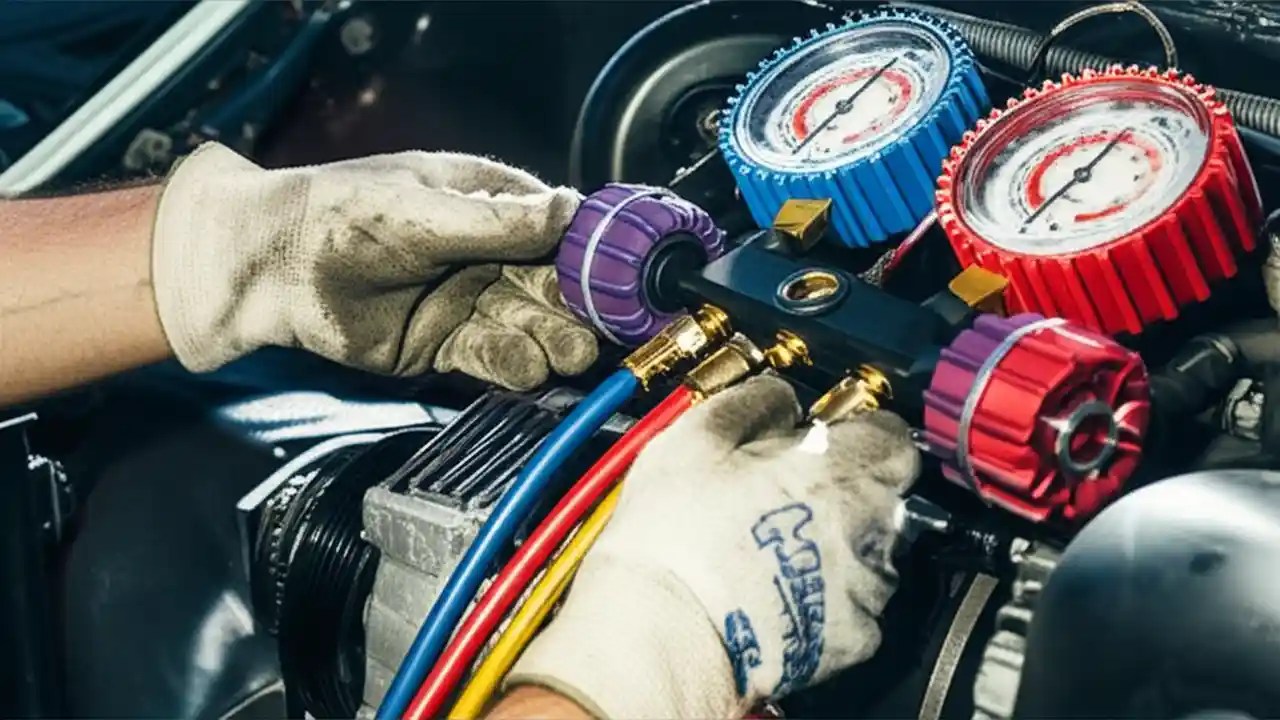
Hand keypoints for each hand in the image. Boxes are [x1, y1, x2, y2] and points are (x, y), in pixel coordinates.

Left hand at [150, 142, 596, 389]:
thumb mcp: (422, 210)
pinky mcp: (448, 346)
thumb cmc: (338, 215)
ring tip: (567, 352)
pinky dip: (514, 363)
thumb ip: (498, 221)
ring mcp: (472, 301)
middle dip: (580, 309)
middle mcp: (491, 254)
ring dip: (553, 340)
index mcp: (492, 204)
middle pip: (556, 286)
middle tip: (600, 329)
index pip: (562, 228)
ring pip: (531, 326)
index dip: (595, 254)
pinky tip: (526, 365)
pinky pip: (494, 358)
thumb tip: (569, 210)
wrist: (271, 268)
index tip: (623, 278)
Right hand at [505, 375, 919, 717]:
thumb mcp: (700, 434)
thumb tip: (780, 397)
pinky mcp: (849, 640)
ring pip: (868, 550)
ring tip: (766, 546)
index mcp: (841, 468)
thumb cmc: (679, 535)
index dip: (856, 430)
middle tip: (781, 491)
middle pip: (883, 493)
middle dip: (842, 487)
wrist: (667, 632)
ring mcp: (865, 589)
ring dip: (834, 542)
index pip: (891, 433)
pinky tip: (773, 590)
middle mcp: (870, 528)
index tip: (821, 436)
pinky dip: (821, 596)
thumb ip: (757, 400)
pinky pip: (850, 606)